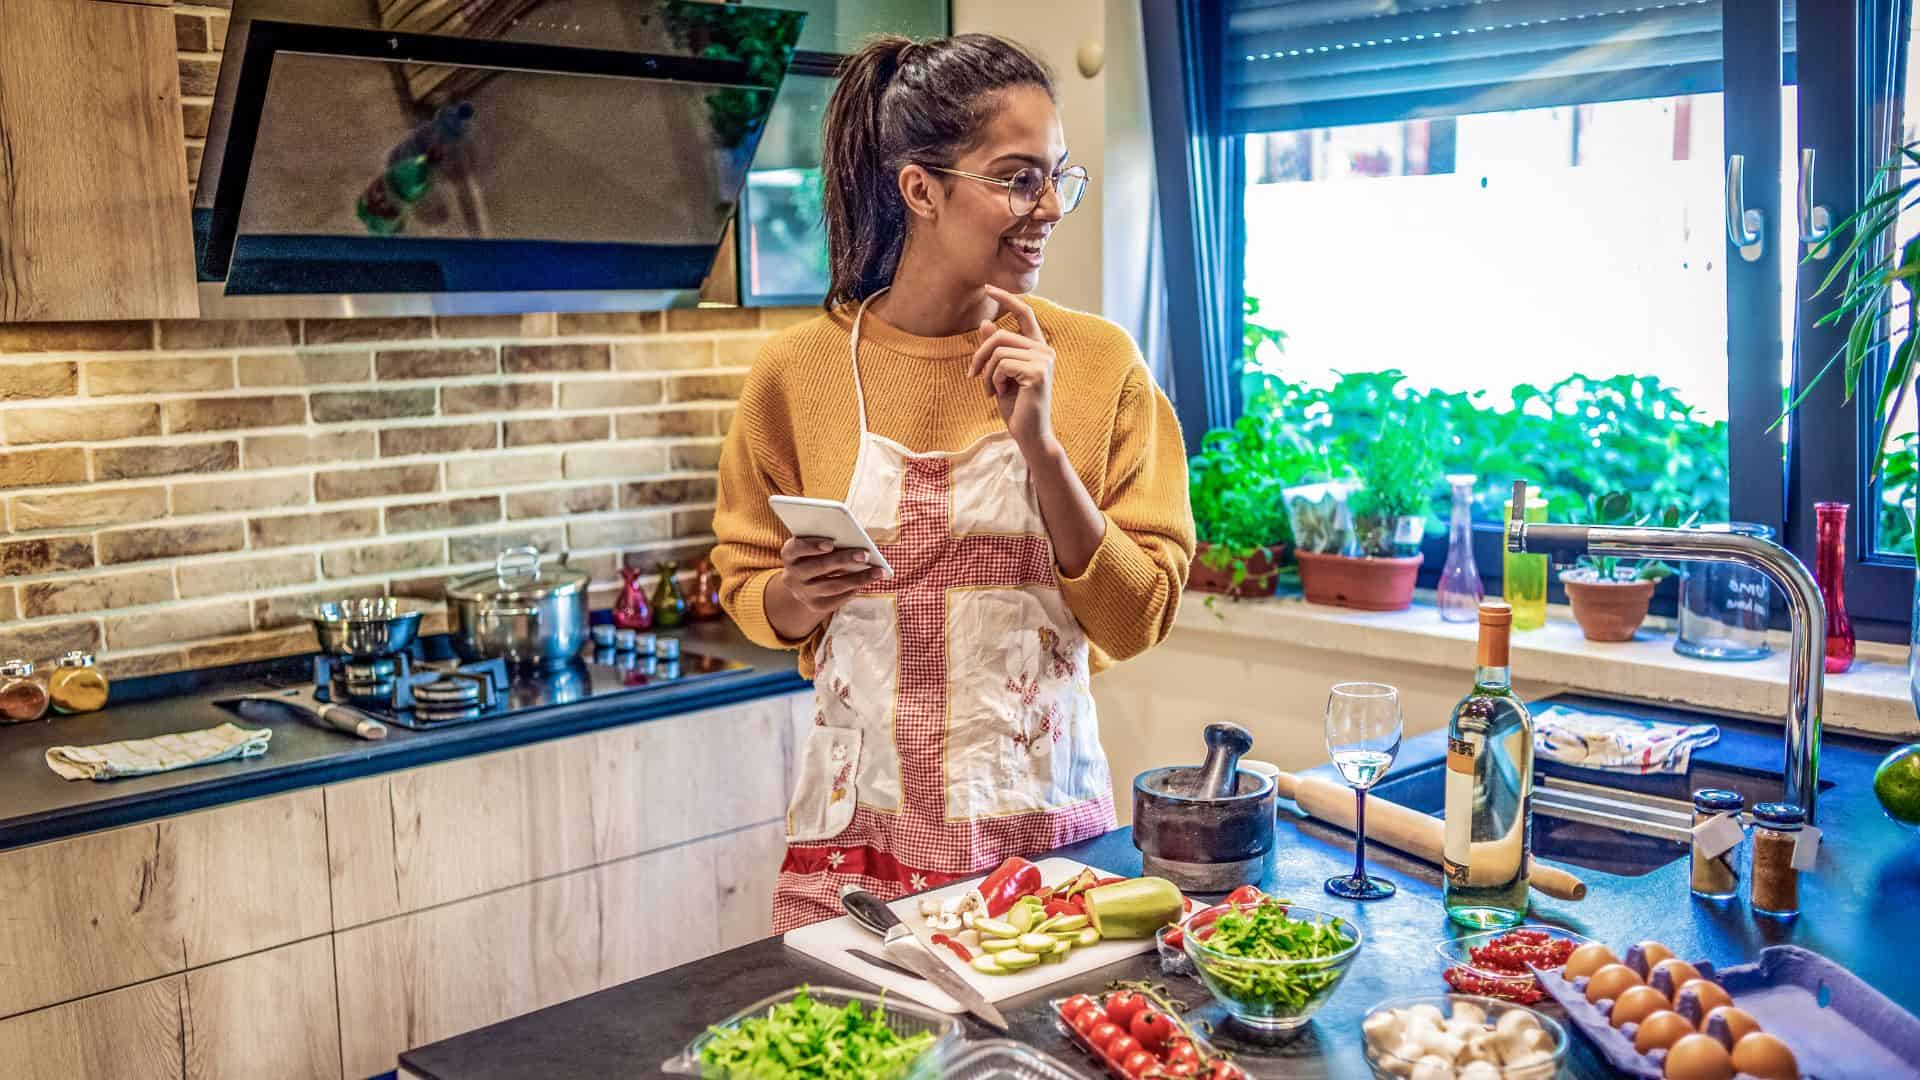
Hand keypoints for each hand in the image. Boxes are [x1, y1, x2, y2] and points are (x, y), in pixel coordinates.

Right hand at [774, 537, 880, 616]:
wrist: (803, 579)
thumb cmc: (815, 552)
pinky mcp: (814, 605)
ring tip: (878, 572)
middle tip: (865, 555)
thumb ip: (827, 539)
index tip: (830, 544)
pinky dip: (852, 589)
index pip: (796, 548)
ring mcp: (802, 593)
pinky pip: (836, 599)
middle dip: (843, 560)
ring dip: (857, 578)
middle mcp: (792, 576)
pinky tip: (867, 581)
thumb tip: (854, 541)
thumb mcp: (815, 543)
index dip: (812, 546)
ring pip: (831, 586)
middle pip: (818, 568)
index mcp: (789, 555)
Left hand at [969, 284, 1057, 456]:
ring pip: (998, 351)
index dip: (1007, 298)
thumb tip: (986, 322)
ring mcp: (1043, 361)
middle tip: (972, 375)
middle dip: (979, 355)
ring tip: (990, 390)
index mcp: (1038, 348)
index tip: (988, 288)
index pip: (1025, 313)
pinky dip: (993, 380)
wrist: (1029, 434)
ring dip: (985, 373)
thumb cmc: (1016, 406)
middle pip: (1000, 336)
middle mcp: (1045, 351)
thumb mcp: (1000, 374)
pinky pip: (1001, 365)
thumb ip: (995, 350)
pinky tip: (1000, 394)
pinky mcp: (1038, 373)